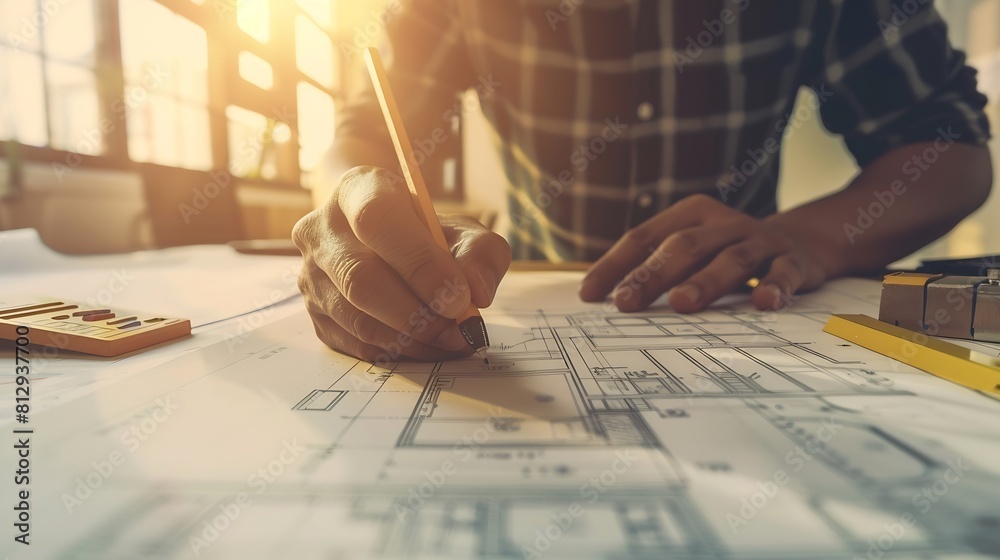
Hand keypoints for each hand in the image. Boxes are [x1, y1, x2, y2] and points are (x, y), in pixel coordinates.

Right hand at [292, 166, 511, 361]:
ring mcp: (310, 274)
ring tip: (453, 340)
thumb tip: (476, 292)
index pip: (375, 220)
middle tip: (460, 328)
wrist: (390, 246)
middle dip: (417, 313)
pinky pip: (355, 343)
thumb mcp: (464, 230)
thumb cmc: (427, 234)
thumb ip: (480, 253)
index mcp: (356, 190)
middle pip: (360, 278)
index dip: (419, 262)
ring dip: (412, 339)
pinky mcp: (315, 314)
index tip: (459, 296)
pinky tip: (430, 346)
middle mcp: (321, 229)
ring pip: (356, 318)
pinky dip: (399, 352)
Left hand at [579, 194, 827, 312]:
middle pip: (684, 246)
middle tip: (626, 302)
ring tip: (681, 303)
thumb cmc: (727, 253)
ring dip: (705, 281)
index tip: (589, 294)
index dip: (615, 264)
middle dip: (653, 275)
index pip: (644, 237)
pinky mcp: (794, 261)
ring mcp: (760, 240)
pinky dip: (776, 286)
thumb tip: (604, 298)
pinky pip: (785, 272)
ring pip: (731, 259)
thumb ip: (655, 268)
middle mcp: (724, 223)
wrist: (801, 243)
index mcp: (691, 214)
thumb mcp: (693, 251)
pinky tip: (764, 303)